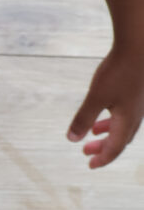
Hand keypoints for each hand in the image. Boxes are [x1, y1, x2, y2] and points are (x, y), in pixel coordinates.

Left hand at [67, 48, 143, 168]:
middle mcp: (136, 115)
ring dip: (108, 133)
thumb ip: (83, 118)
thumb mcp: (96, 97)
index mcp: (127, 121)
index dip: (102, 158)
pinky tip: (103, 112)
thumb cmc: (118, 71)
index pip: (115, 148)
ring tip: (93, 134)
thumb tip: (71, 140)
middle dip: (103, 148)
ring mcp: (138, 104)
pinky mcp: (137, 92)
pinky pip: (125, 113)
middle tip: (86, 153)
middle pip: (120, 140)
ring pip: (123, 126)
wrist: (139, 45)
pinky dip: (113, 119)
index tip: (90, 164)